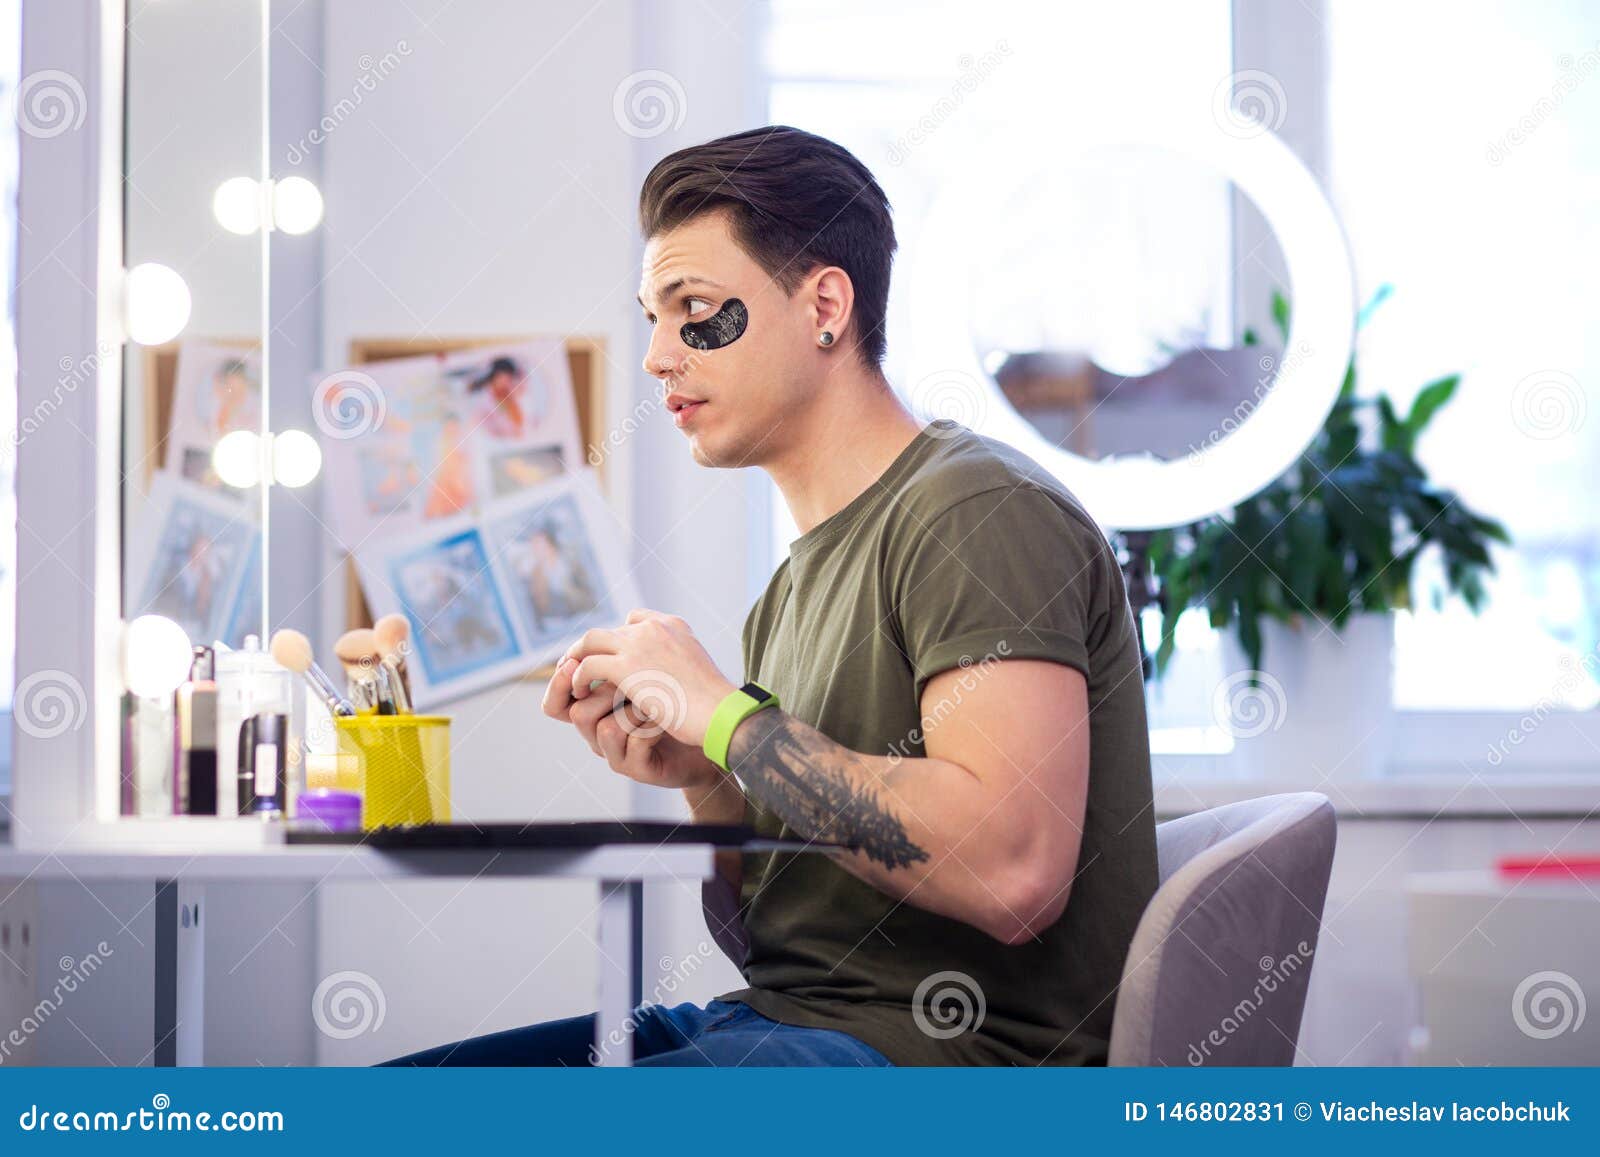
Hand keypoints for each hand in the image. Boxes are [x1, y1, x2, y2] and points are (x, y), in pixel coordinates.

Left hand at [548, 609, 737, 748]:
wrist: (719, 712)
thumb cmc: (714, 703)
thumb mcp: (697, 670)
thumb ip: (678, 662)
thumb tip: (668, 675)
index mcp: (674, 625)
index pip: (635, 619)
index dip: (620, 636)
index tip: (612, 656)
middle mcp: (654, 628)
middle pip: (609, 629)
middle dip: (591, 647)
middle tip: (579, 665)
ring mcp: (638, 644)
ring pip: (591, 641)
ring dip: (578, 658)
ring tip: (573, 678)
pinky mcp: (625, 667)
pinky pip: (588, 666)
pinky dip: (579, 678)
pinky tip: (580, 692)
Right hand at [552, 675, 722, 790]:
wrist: (706, 736)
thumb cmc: (674, 702)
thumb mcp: (643, 674)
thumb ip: (619, 658)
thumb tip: (605, 632)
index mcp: (594, 712)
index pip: (555, 705)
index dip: (557, 685)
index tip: (573, 662)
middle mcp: (599, 734)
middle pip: (578, 714)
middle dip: (606, 691)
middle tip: (631, 677)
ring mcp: (618, 754)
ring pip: (606, 729)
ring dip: (634, 709)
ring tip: (655, 700)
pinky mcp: (639, 769)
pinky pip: (636, 745)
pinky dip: (653, 725)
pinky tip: (668, 717)